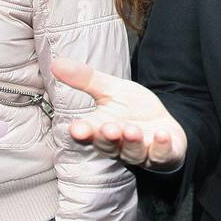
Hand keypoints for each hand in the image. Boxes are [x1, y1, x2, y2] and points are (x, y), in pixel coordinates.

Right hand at [51, 57, 186, 168]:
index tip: (77, 129)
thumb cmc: (133, 109)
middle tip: (109, 128)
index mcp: (101, 130)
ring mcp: (141, 152)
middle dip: (108, 138)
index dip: (83, 133)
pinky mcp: (164, 156)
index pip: (88, 134)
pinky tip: (162, 135)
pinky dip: (162, 147)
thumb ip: (85, 79)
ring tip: (131, 130)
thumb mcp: (111, 89)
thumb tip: (55, 63)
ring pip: (133, 153)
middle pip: (108, 146)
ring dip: (132, 142)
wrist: (162, 123)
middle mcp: (118, 145)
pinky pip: (162, 156)